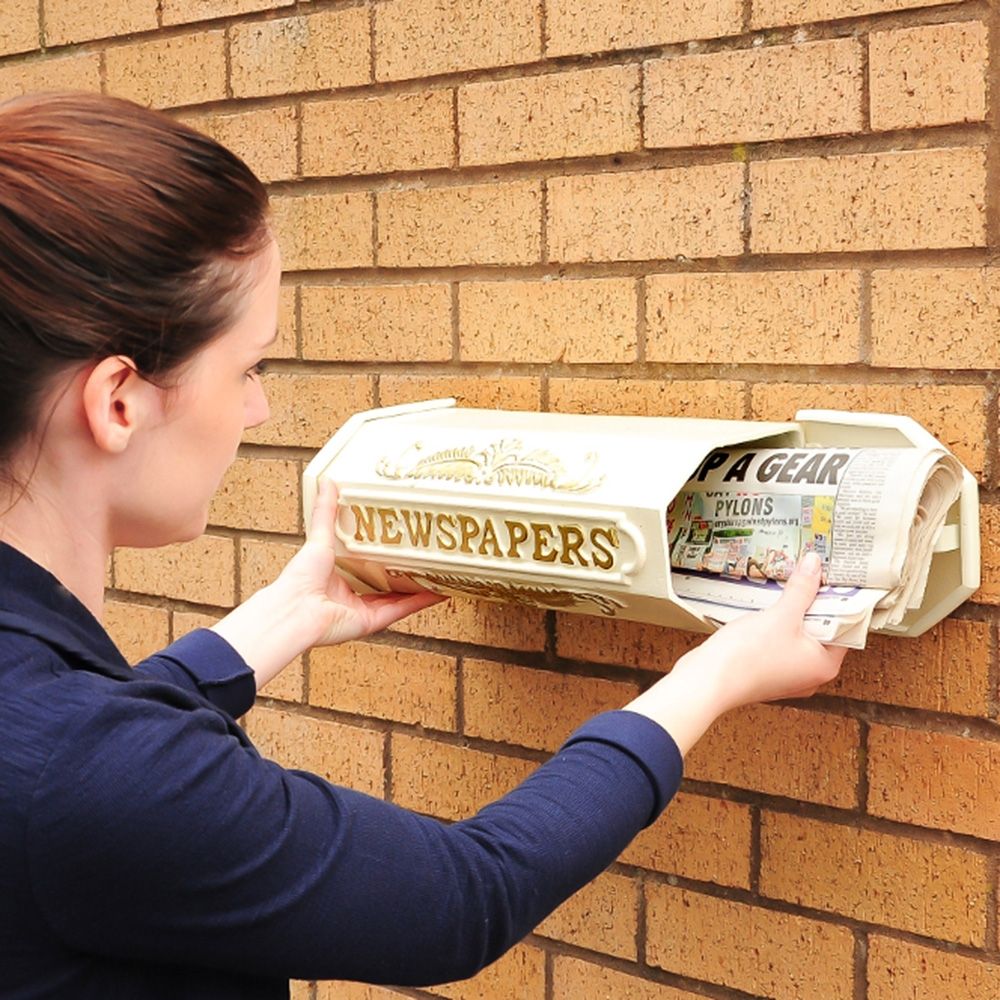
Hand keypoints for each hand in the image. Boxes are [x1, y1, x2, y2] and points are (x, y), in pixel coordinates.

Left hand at [212, 479, 443, 688]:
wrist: (296, 609)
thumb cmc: (300, 578)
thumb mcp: (319, 538)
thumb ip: (326, 512)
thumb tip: (327, 482)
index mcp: (340, 577)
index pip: (370, 565)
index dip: (387, 555)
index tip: (404, 542)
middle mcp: (353, 596)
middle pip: (388, 584)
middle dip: (409, 573)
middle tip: (427, 557)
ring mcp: (363, 610)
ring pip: (400, 599)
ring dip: (421, 588)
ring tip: (441, 574)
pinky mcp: (372, 622)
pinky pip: (401, 611)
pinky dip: (420, 602)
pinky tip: (438, 592)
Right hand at [625, 552, 847, 753]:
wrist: (707, 681)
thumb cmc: (748, 657)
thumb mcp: (780, 615)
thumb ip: (801, 589)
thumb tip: (814, 566)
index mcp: (824, 665)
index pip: (844, 627)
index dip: (838, 600)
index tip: (830, 578)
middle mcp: (810, 675)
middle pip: (821, 631)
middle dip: (811, 605)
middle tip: (805, 579)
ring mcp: (787, 676)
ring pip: (798, 638)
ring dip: (791, 616)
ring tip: (784, 593)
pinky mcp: (767, 674)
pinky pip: (780, 645)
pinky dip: (776, 629)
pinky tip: (764, 613)